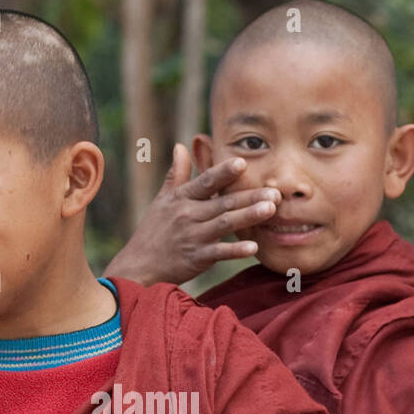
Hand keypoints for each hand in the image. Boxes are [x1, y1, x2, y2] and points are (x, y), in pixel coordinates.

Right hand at [105, 144, 279, 285]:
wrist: (138, 267)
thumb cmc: (152, 232)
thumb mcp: (161, 201)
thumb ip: (176, 174)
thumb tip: (181, 146)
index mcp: (181, 198)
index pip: (205, 182)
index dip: (223, 172)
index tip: (242, 163)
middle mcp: (188, 215)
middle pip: (223, 202)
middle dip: (249, 196)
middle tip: (276, 191)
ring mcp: (193, 237)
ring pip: (225, 224)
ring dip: (248, 216)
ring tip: (271, 209)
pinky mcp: (196, 258)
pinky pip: (219, 253)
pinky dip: (235, 251)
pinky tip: (254, 247)